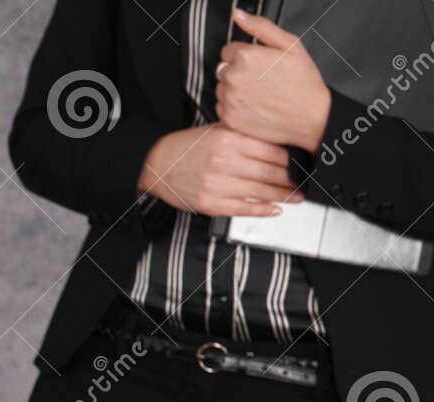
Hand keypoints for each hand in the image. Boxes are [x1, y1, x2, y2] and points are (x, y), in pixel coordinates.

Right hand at [138, 124, 300, 216]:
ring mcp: (217, 184)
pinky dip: (262, 210)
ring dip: (283, 196)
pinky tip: (275, 210)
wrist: (157, 164)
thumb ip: (246, 135)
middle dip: (291, 179)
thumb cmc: (188, 148)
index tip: (304, 162)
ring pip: (260, 191)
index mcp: (229, 140)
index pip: (272, 151)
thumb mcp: (218, 130)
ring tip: (296, 196)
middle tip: (305, 181)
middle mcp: (224, 162)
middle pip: (271, 172)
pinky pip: (243, 208)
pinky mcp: (210, 203)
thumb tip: (278, 144)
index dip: (292, 159)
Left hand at [216, 8, 330, 152]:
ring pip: (221, 88)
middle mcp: (232, 77)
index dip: (245, 55)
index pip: (228, 50)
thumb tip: (238, 14)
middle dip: (238, 71)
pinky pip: (221, 107)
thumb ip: (260, 27)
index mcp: (245, 56)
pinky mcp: (228, 118)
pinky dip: (233, 107)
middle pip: (223, 68)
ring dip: (234, 89)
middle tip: (261, 79)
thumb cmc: (302, 81)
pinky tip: (253, 106)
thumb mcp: (289, 44)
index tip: (259, 63)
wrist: (310, 117)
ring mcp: (229, 99)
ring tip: (259, 93)